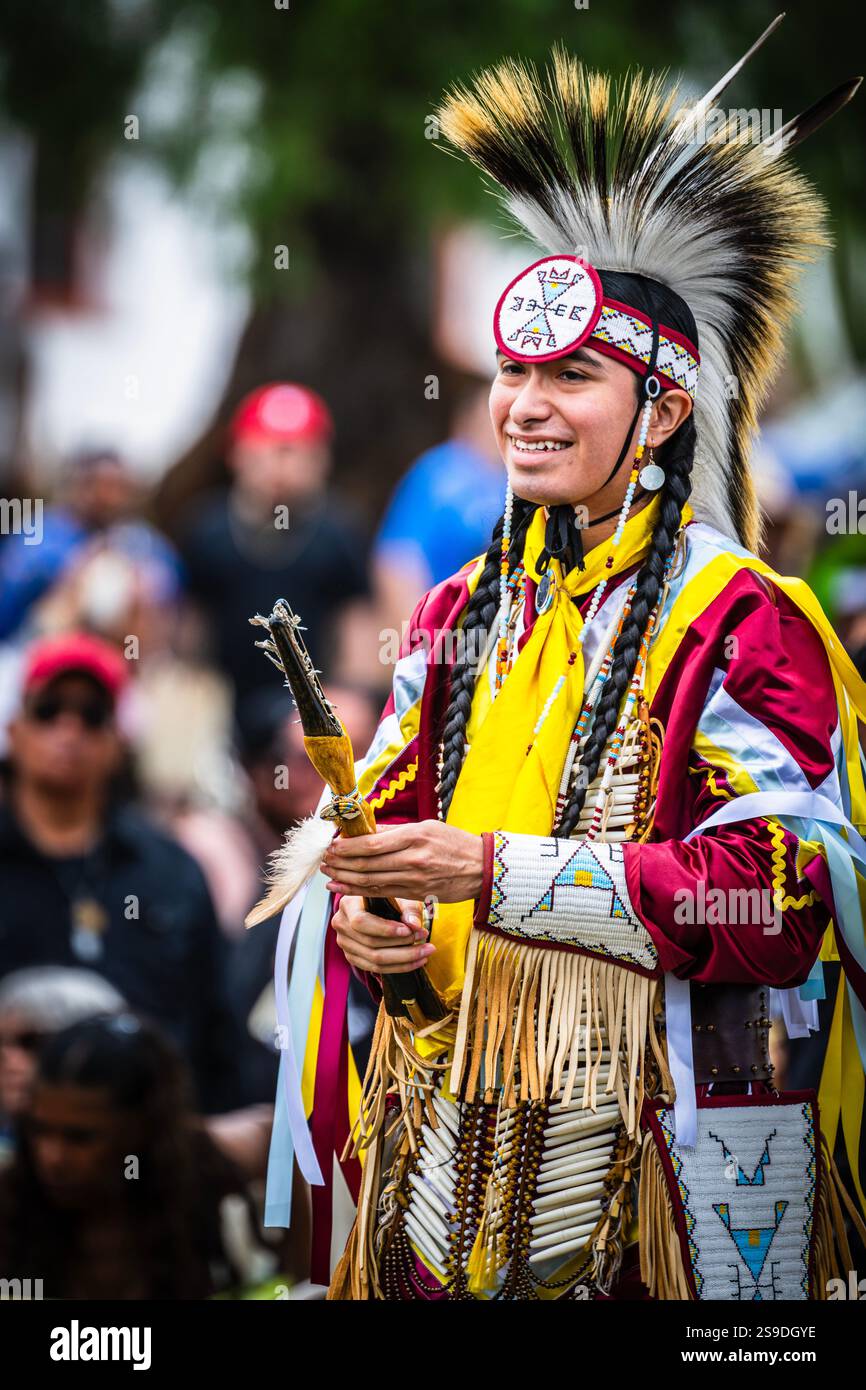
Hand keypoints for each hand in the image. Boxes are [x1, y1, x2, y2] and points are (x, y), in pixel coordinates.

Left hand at [320, 820, 484, 902]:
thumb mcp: (427, 827)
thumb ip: (396, 831)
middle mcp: (413, 858)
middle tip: (324, 860)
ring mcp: (415, 879)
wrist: (483, 868)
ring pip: (371, 880)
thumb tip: (366, 830)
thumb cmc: (454, 843)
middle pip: (367, 863)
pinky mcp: (417, 894)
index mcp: (414, 836)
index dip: (347, 846)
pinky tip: (343, 889)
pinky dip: (359, 891)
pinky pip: (382, 893)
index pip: (372, 843)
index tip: (332, 845)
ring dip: (345, 878)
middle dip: (341, 863)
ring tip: (328, 874)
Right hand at [331, 895, 434, 975]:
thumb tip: (415, 925)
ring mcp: (344, 943)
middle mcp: (341, 924)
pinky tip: (416, 961)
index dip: (385, 929)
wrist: (378, 907)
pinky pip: (375, 968)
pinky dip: (398, 967)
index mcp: (348, 904)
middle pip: (370, 943)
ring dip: (404, 958)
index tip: (408, 930)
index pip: (360, 921)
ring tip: (425, 952)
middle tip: (424, 938)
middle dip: (402, 944)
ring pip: (374, 959)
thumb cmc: (389, 898)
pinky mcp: (352, 957)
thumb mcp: (400, 896)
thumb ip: (408, 908)